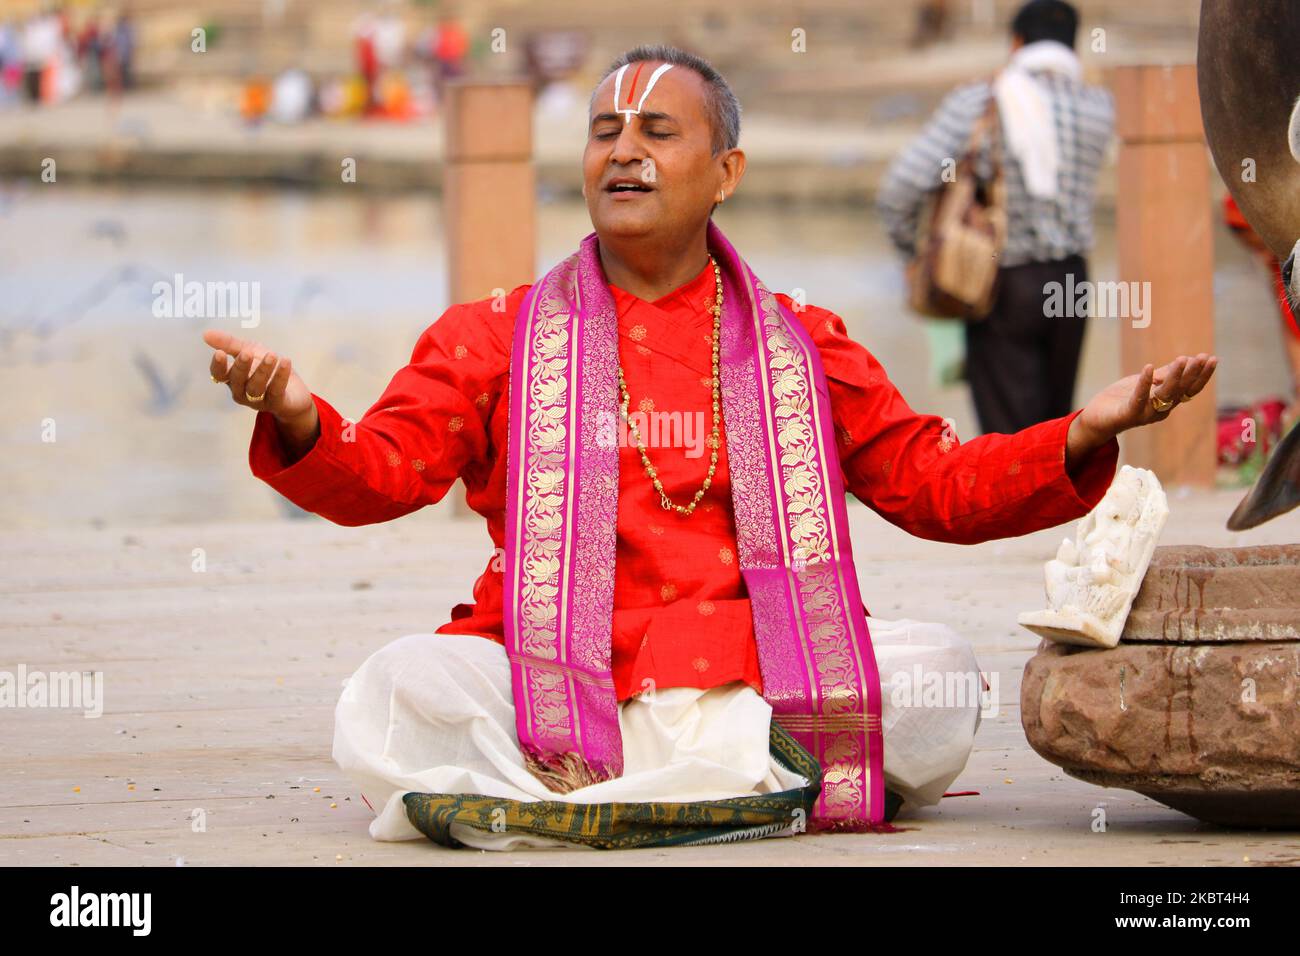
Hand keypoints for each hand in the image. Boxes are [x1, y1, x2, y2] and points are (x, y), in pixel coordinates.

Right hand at [203, 328, 318, 453]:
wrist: (294, 390)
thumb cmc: (267, 368)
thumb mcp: (249, 350)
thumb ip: (229, 343)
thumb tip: (205, 334)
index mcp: (232, 378)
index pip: (219, 375)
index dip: (218, 366)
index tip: (220, 353)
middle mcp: (241, 392)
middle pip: (237, 381)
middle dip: (241, 367)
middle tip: (247, 352)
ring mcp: (258, 400)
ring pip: (256, 387)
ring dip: (263, 371)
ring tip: (272, 355)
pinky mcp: (276, 404)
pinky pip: (276, 391)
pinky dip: (280, 376)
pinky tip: (285, 362)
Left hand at [1067, 353, 1217, 463]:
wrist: (1095, 419)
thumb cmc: (1120, 400)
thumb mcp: (1145, 382)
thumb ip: (1163, 375)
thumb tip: (1186, 360)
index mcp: (1167, 402)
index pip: (1189, 389)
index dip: (1202, 375)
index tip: (1212, 359)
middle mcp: (1161, 410)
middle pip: (1181, 391)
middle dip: (1193, 374)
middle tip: (1203, 358)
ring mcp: (1146, 413)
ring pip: (1165, 395)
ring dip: (1174, 377)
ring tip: (1182, 359)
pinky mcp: (1128, 414)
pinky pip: (1139, 399)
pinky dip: (1144, 383)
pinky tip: (1148, 367)